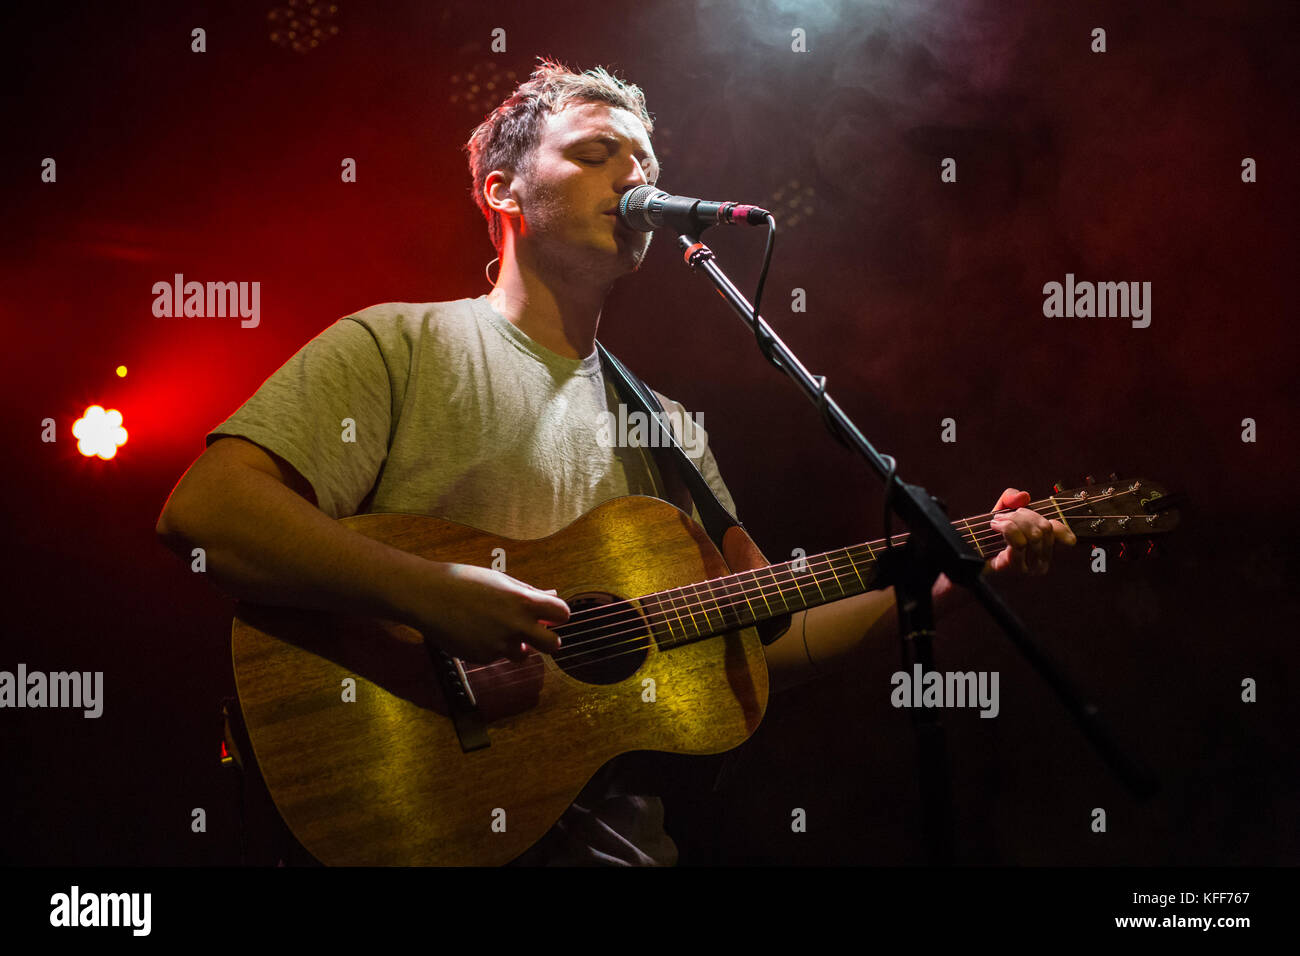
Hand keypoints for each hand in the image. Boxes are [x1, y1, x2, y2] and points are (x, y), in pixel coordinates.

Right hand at [402, 562, 569, 662]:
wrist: (428, 596)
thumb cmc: (464, 581)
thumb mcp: (500, 581)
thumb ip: (528, 592)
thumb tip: (552, 595)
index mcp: (522, 601)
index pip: (562, 614)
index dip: (559, 615)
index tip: (551, 615)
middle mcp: (515, 626)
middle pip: (554, 645)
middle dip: (550, 641)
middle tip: (538, 634)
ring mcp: (499, 644)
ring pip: (522, 655)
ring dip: (516, 646)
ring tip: (494, 628)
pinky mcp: (482, 657)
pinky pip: (496, 656)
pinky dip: (490, 647)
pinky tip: (474, 631)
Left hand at [985, 488, 1075, 574]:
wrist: (968, 550)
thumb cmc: (989, 532)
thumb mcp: (1003, 509)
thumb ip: (1013, 498)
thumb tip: (1024, 497)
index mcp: (1044, 549)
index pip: (1064, 537)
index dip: (1056, 525)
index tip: (1033, 516)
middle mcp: (1040, 562)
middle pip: (1045, 530)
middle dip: (1023, 516)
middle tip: (1005, 516)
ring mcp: (1028, 568)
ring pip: (1034, 536)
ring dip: (1012, 521)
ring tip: (997, 521)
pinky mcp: (1013, 568)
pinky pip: (1019, 542)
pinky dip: (1006, 528)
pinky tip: (995, 526)